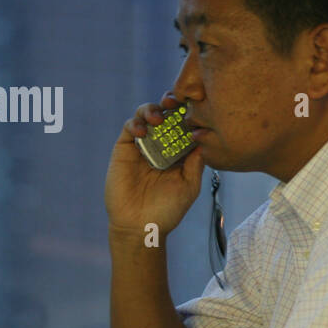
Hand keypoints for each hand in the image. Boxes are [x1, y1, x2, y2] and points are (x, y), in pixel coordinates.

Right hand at [105, 91, 205, 238]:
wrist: (140, 225)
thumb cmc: (168, 209)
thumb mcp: (189, 186)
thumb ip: (196, 162)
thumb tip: (204, 138)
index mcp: (179, 152)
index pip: (184, 125)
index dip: (188, 113)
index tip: (195, 105)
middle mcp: (161, 145)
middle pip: (166, 114)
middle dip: (170, 103)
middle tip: (174, 102)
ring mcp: (143, 145)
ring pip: (146, 116)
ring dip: (152, 110)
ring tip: (158, 118)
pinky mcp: (124, 149)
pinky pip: (129, 128)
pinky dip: (135, 124)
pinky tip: (142, 132)